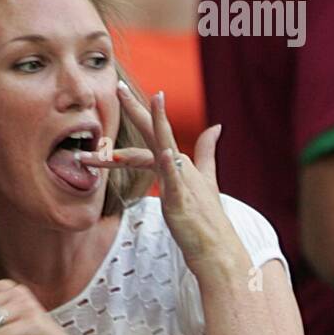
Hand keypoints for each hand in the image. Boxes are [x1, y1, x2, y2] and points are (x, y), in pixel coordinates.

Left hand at [75, 85, 245, 279]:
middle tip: (117, 87)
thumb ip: (208, 152)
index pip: (153, 134)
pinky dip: (170, 167)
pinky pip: (174, 181)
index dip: (137, 114)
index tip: (120, 92)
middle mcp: (178, 165)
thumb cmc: (206, 217)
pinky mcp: (181, 201)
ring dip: (137, 143)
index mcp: (178, 161)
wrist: (216, 247)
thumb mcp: (206, 179)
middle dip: (135, 109)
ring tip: (120, 133)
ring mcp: (180, 182)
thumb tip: (216, 127)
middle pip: (153, 132)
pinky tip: (165, 154)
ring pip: (156, 154)